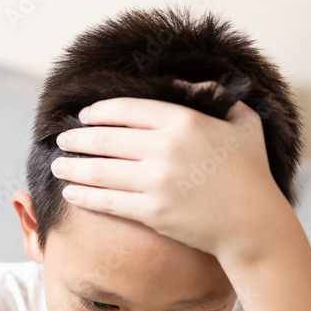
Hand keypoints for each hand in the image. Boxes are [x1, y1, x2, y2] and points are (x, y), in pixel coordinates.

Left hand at [50, 93, 290, 265]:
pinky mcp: (152, 212)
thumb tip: (195, 86)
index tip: (85, 116)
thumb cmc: (251, 174)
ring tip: (57, 164)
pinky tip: (71, 191)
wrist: (253, 225)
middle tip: (62, 138)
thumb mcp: (244, 125)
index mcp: (185, 122)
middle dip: (78, 138)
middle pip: (107, 138)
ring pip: (100, 170)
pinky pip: (107, 200)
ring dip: (72, 166)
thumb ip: (220, 100)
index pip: (128, 110)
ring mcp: (157, 181)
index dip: (100, 111)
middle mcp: (167, 148)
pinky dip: (84, 195)